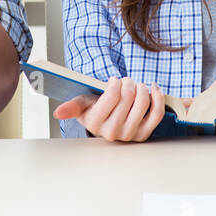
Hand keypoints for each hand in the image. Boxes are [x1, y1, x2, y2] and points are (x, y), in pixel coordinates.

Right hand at [52, 77, 166, 142]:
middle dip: (128, 82)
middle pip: (129, 96)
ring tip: (137, 85)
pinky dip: (158, 97)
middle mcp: (113, 132)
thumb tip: (58, 113)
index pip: (113, 95)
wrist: (108, 125)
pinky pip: (157, 113)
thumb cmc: (95, 110)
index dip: (116, 82)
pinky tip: (153, 88)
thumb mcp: (82, 106)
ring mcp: (130, 135)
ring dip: (142, 87)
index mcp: (95, 124)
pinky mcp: (144, 134)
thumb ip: (72, 106)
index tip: (114, 80)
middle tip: (125, 81)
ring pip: (144, 102)